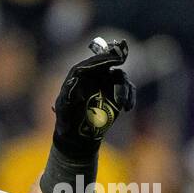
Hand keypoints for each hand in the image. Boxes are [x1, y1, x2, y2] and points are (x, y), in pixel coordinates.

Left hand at [52, 37, 134, 156]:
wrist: (78, 133)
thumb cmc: (67, 119)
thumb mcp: (64, 108)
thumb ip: (68, 93)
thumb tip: (74, 79)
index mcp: (80, 74)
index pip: (92, 63)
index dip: (102, 59)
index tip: (113, 59)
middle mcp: (95, 74)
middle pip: (109, 62)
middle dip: (116, 59)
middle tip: (121, 60)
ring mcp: (108, 82)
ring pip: (120, 77)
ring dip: (123, 88)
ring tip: (120, 104)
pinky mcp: (118, 92)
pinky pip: (129, 89)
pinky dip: (130, 97)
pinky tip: (126, 108)